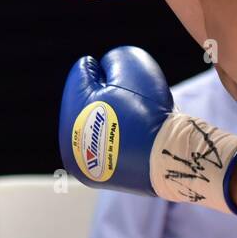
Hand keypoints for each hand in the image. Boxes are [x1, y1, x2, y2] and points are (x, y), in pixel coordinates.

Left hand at [59, 46, 236, 213]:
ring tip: (129, 116)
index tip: (104, 66)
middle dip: (101, 94)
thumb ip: (115, 59)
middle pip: (83, 104)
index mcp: (71, 112)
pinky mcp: (96, 178)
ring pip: (91, 127)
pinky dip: (111, 138)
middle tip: (123, 94)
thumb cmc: (149, 113)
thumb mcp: (134, 70)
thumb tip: (102, 66)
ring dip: (105, 117)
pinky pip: (100, 147)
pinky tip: (130, 135)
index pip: (80, 76)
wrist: (168, 159)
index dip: (96, 67)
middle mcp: (68, 141)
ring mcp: (80, 163)